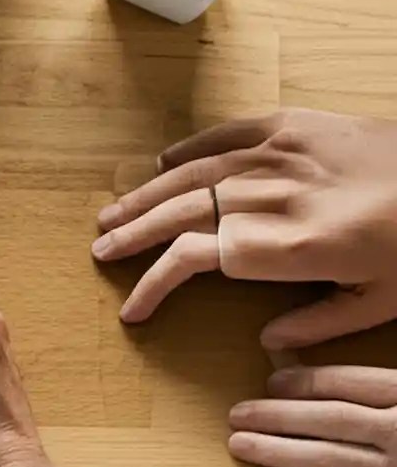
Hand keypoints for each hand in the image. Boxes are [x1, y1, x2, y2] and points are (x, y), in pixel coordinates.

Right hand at [93, 108, 396, 347]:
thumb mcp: (387, 301)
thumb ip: (321, 324)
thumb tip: (269, 343)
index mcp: (293, 244)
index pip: (197, 259)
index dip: (155, 282)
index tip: (134, 309)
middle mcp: (275, 194)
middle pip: (181, 211)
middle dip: (133, 233)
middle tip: (99, 250)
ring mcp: (281, 152)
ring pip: (193, 172)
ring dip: (147, 194)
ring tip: (112, 214)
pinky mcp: (294, 123)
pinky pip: (227, 133)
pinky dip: (191, 148)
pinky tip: (162, 162)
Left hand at [229, 365, 396, 466]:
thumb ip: (384, 386)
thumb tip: (339, 373)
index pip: (350, 384)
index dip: (306, 382)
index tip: (272, 382)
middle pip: (330, 419)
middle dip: (277, 416)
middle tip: (237, 415)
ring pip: (328, 458)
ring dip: (277, 451)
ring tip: (239, 444)